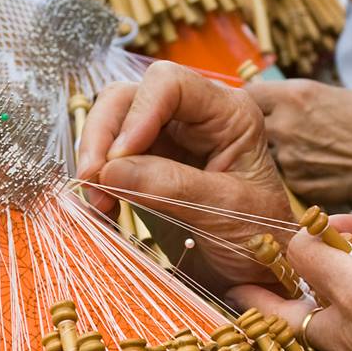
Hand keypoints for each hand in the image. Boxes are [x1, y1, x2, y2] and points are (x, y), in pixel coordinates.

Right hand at [76, 63, 290, 285]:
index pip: (170, 83)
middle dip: (103, 135)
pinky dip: (98, 178)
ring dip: (95, 159)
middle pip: (130, 97)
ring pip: (112, 124)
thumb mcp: (225, 211)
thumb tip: (111, 170)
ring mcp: (169, 136)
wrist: (260, 267)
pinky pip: (110, 157)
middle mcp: (195, 115)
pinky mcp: (149, 161)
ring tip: (98, 201)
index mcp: (229, 113)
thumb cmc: (260, 236)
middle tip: (92, 180)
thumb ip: (171, 186)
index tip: (116, 158)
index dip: (137, 113)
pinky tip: (104, 206)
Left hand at [233, 163, 351, 350]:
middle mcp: (347, 341)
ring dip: (288, 322)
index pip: (301, 253)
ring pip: (294, 350)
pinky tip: (327, 349)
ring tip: (296, 302)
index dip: (318, 230)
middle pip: (274, 313)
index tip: (351, 229)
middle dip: (262, 285)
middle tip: (255, 270)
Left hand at [246, 78, 351, 208]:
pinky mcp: (298, 186)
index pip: (248, 93)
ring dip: (280, 154)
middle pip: (253, 127)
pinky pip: (285, 178)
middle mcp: (284, 125)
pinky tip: (320, 171)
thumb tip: (289, 103)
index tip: (260, 106)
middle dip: (264, 130)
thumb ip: (307, 99)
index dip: (253, 101)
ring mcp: (289, 159)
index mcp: (295, 95)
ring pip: (267, 155)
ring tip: (310, 153)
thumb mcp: (341, 95)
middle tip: (285, 133)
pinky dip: (296, 176)